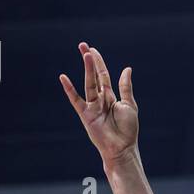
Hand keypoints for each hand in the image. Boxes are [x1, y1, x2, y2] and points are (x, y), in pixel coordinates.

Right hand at [60, 44, 137, 164]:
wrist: (122, 148)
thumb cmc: (128, 129)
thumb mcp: (129, 104)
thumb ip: (125, 87)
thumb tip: (127, 68)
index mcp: (110, 96)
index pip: (103, 75)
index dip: (98, 63)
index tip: (92, 50)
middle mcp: (100, 99)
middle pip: (93, 76)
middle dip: (89, 61)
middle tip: (83, 46)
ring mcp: (92, 106)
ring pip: (89, 84)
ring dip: (87, 69)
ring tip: (86, 54)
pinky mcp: (86, 115)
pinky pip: (76, 100)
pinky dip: (70, 90)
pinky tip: (63, 78)